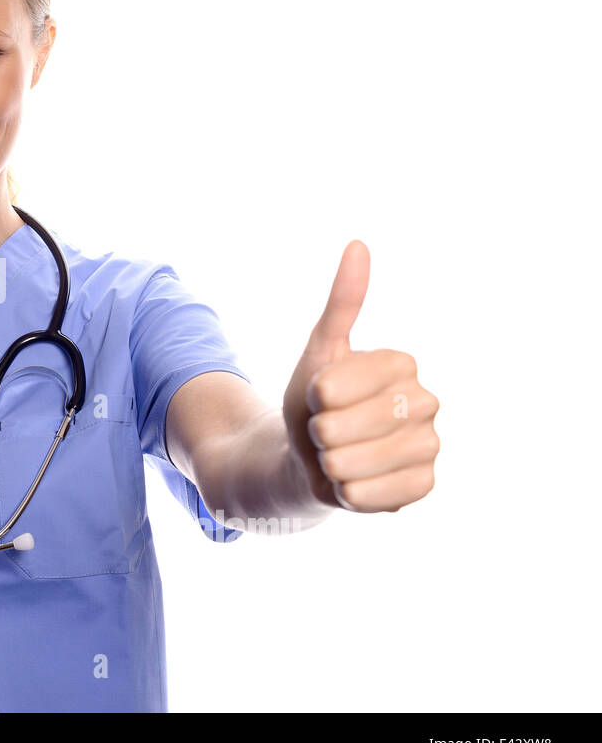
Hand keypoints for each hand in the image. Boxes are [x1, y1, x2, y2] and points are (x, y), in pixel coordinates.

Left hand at [281, 241, 440, 512]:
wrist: (315, 459)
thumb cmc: (315, 402)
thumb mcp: (319, 352)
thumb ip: (342, 303)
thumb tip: (358, 245)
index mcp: (401, 364)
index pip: (332, 387)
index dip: (312, 397)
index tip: (319, 397)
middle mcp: (427, 401)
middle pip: (341, 427)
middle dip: (318, 433)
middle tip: (327, 431)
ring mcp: (430, 445)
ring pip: (353, 464)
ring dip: (330, 465)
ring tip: (338, 455)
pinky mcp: (424, 485)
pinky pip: (372, 496)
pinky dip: (349, 494)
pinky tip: (353, 482)